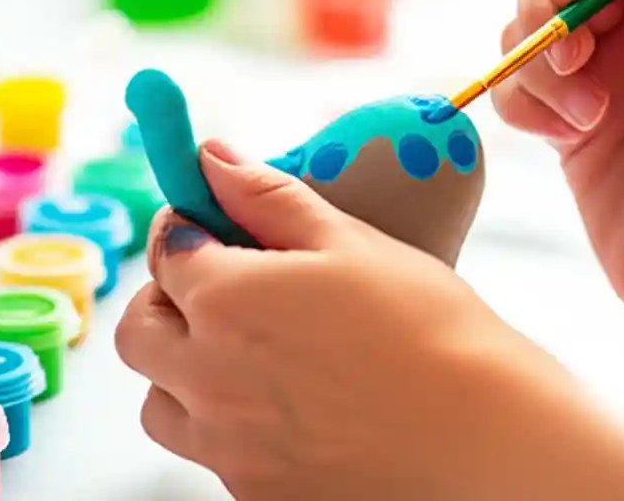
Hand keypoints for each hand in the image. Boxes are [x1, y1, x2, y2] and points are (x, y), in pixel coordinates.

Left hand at [114, 140, 623, 498]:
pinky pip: (208, 453)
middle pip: (140, 330)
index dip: (188, 227)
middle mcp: (207, 376)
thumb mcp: (351, 243)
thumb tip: (213, 157)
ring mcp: (225, 444)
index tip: (213, 224)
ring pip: (160, 402)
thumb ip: (269, 196)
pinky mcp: (253, 490)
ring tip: (248, 357)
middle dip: (167, 299)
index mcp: (226, 299)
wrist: (483, 439)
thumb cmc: (430, 333)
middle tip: (223, 288)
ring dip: (182, 370)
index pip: (166, 248)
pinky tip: (286, 407)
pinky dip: (225, 426)